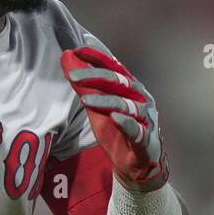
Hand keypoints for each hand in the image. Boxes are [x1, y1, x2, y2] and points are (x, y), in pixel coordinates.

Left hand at [60, 38, 168, 192]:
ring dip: (105, 101)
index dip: (97, 58)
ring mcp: (145, 118)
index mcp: (129, 87)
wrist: (133, 163)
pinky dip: (127, 123)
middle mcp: (140, 99)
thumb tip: (67, 59)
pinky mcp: (146, 139)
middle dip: (95, 76)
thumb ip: (83, 85)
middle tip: (73, 76)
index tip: (77, 51)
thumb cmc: (117, 130)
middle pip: (119, 82)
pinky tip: (116, 118)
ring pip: (127, 105)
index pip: (113, 67)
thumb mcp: (96, 107)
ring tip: (85, 100)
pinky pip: (137, 130)